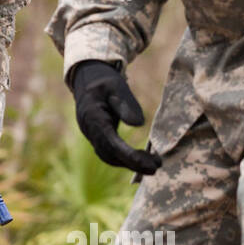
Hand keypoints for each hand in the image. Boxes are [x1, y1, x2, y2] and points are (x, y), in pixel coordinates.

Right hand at [70, 60, 162, 174]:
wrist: (86, 78)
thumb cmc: (104, 80)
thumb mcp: (116, 85)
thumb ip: (126, 104)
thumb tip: (139, 124)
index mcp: (92, 118)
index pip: (111, 143)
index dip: (130, 156)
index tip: (149, 163)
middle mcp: (89, 130)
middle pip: (110, 154)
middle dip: (133, 163)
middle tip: (156, 166)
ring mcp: (90, 134)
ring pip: (108, 156)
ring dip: (130, 163)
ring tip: (154, 163)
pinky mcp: (96, 136)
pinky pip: (108, 152)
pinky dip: (124, 158)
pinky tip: (141, 158)